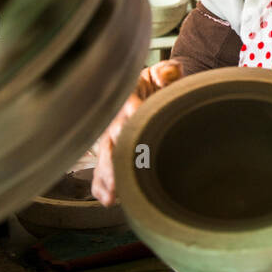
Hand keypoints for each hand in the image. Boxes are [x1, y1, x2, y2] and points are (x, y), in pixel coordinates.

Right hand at [91, 59, 182, 205]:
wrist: (152, 95)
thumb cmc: (158, 87)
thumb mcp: (164, 74)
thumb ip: (168, 71)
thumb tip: (171, 70)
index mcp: (126, 96)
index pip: (128, 105)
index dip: (132, 114)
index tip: (138, 124)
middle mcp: (114, 119)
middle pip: (113, 138)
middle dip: (117, 156)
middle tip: (124, 172)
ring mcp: (110, 139)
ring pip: (105, 159)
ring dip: (108, 177)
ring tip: (113, 196)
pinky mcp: (110, 155)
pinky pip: (101, 173)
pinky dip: (102, 187)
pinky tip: (108, 200)